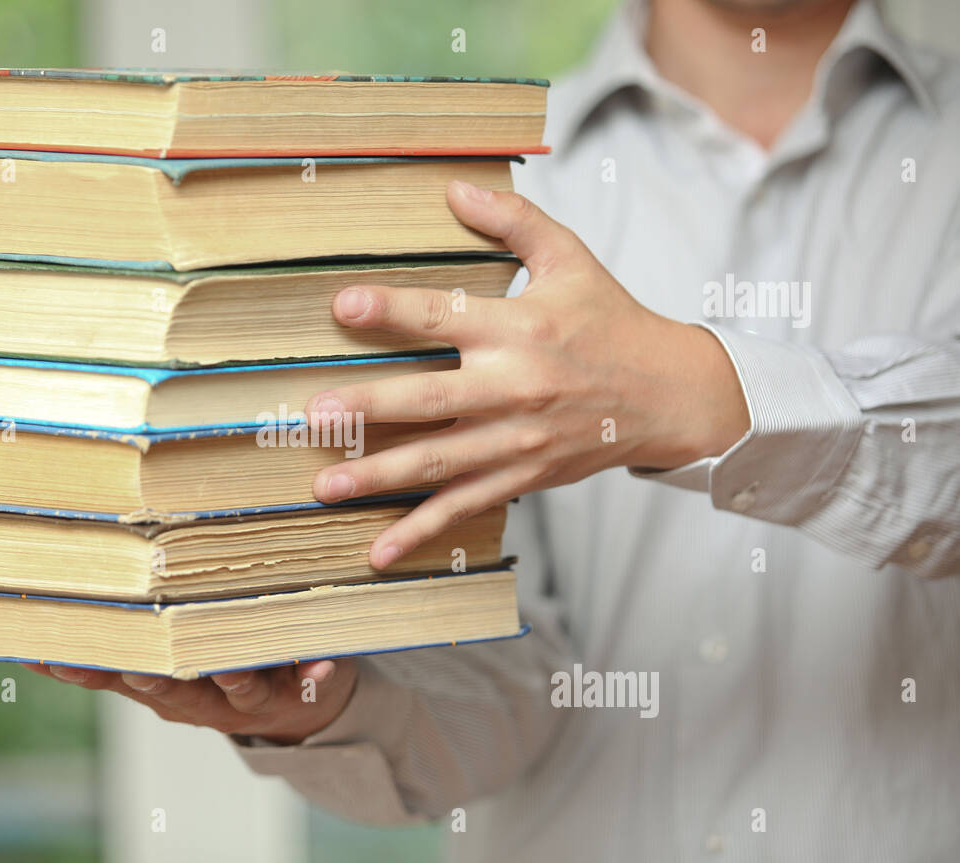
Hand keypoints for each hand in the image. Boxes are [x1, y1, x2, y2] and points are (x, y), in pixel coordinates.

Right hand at [21, 658, 356, 744]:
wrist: (296, 704)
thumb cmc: (215, 662)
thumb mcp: (163, 656)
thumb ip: (121, 636)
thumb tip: (45, 614)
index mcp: (159, 682)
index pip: (112, 673)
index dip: (79, 667)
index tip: (43, 652)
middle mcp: (197, 696)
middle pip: (168, 688)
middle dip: (151, 675)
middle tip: (136, 663)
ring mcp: (245, 697)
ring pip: (235, 690)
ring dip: (231, 678)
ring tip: (229, 667)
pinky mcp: (293, 689)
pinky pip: (304, 682)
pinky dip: (312, 674)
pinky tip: (321, 664)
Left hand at [308, 180, 749, 569]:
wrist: (670, 394)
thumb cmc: (612, 322)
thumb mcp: (570, 259)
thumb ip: (513, 223)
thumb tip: (456, 187)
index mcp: (520, 329)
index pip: (447, 315)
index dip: (394, 310)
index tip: (343, 306)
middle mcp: (515, 386)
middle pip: (432, 398)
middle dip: (371, 406)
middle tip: (316, 413)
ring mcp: (516, 438)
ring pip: (439, 461)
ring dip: (379, 475)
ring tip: (324, 485)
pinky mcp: (520, 476)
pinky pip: (464, 506)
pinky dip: (420, 531)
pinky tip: (377, 551)